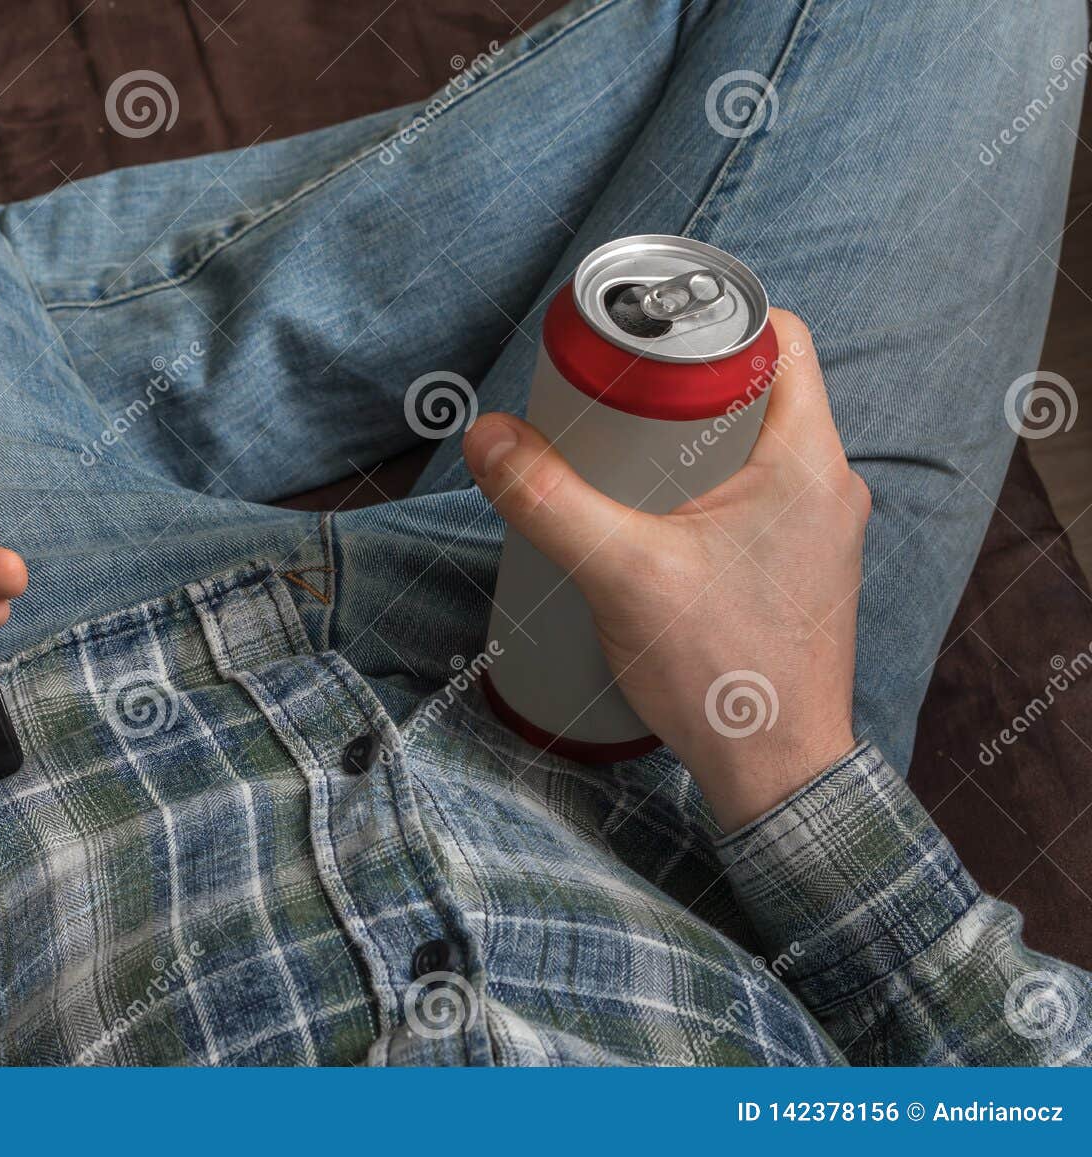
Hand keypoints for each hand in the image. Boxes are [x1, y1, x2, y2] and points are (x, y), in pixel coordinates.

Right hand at [463, 310, 865, 830]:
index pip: (781, 337)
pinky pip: (752, 494)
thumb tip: (487, 436)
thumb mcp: (620, 574)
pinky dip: (701, 484)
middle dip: (680, 380)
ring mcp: (818, 530)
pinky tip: (649, 513)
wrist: (777, 775)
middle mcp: (828, 485)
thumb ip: (548, 500)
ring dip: (689, 437)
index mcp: (810, 460)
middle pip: (758, 389)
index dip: (713, 317)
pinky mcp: (797, 568)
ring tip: (617, 448)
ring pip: (752, 446)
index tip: (645, 327)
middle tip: (610, 389)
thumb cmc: (723, 673)